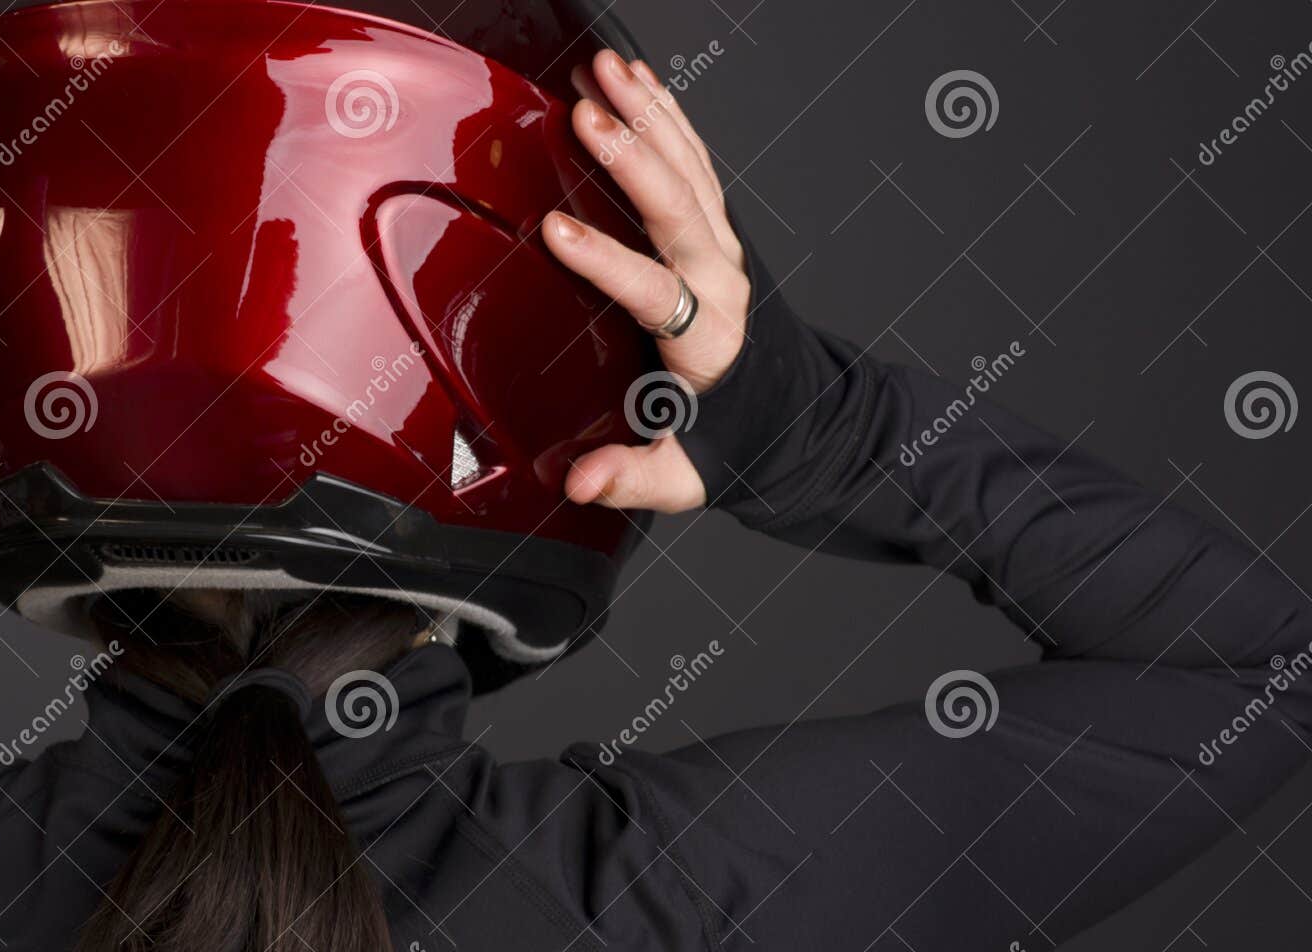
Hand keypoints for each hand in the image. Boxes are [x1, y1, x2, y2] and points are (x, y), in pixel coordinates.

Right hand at [542, 49, 750, 513]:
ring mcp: (724, 252)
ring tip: (604, 70)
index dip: (606, 260)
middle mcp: (721, 285)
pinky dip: (668, 116)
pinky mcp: (718, 233)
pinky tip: (636, 79)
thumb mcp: (683, 477)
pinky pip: (697, 163)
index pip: (656, 292)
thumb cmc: (730, 441)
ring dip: (647, 115)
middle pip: (680, 210)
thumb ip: (630, 477)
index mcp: (708, 345)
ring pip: (690, 171)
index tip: (556, 231)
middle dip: (632, 158)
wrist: (794, 416)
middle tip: (584, 115)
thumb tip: (580, 483)